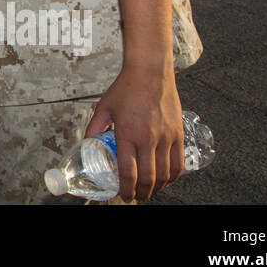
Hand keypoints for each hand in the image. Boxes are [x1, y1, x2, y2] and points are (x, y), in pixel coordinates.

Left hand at [84, 65, 183, 200]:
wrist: (150, 71)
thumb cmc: (126, 87)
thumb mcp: (104, 107)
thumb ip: (94, 127)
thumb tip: (87, 143)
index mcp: (127, 134)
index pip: (128, 173)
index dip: (126, 189)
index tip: (123, 195)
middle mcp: (148, 138)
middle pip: (148, 179)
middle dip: (141, 193)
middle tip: (136, 195)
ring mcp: (165, 137)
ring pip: (165, 174)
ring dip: (158, 187)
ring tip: (150, 189)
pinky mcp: (178, 133)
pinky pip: (179, 162)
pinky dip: (174, 176)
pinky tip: (167, 178)